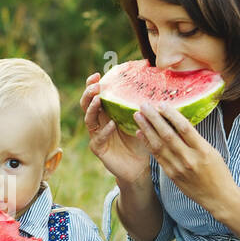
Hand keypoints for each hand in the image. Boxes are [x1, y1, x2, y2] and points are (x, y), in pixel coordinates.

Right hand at [81, 72, 151, 186]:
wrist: (140, 166)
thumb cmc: (141, 140)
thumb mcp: (142, 119)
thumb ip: (141, 104)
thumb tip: (152, 82)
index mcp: (107, 112)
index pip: (96, 95)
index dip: (93, 85)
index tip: (98, 74)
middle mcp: (99, 122)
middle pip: (87, 104)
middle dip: (89, 93)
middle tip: (96, 85)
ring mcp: (97, 135)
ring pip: (89, 119)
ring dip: (93, 108)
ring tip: (99, 99)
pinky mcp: (99, 148)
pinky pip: (98, 138)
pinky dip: (105, 130)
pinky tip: (111, 124)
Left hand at [134, 103, 239, 219]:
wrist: (218, 197)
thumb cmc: (218, 172)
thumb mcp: (212, 152)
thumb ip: (195, 139)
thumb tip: (178, 122)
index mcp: (203, 150)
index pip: (185, 128)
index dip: (172, 115)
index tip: (162, 104)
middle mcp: (189, 159)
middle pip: (168, 135)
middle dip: (154, 119)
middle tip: (144, 105)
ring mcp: (178, 168)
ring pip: (159, 145)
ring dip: (147, 129)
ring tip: (138, 116)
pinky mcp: (171, 175)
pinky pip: (157, 156)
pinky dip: (147, 143)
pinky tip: (140, 133)